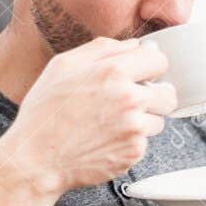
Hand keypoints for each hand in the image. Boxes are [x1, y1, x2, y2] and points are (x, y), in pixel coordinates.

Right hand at [0, 37, 175, 194]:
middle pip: (168, 95)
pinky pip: (144, 143)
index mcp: (113, 72)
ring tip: (111, 124)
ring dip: (142, 122)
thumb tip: (133, 45)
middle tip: (133, 102)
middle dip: (154, 97)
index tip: (144, 74)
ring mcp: (134, 129)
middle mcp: (129, 100)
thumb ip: (101, 49)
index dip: (151, 66)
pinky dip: (130, 142)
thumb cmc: (45, 113)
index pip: (160, 60)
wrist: (36, 160)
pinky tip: (106, 140)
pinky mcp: (134, 153)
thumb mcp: (62, 66)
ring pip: (158, 121)